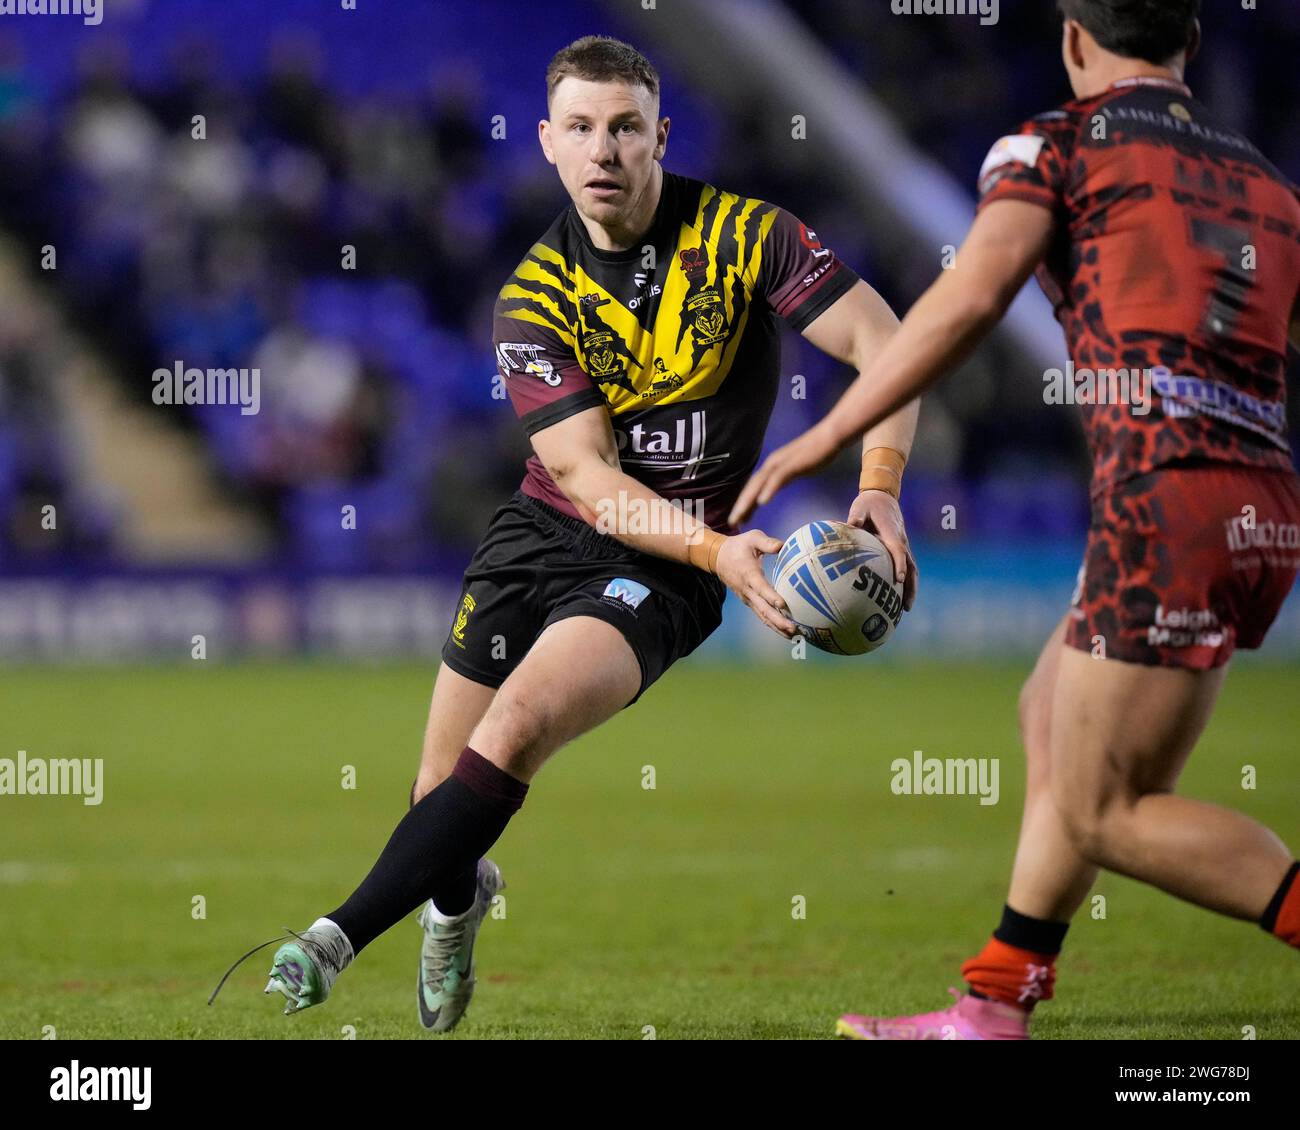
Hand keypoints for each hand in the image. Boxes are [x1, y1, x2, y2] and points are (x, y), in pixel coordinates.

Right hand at [714, 530, 797, 638]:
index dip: (771, 596)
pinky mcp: (750, 602)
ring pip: (763, 616)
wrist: (718, 558)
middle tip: (794, 629)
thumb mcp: (752, 538)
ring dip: (778, 627)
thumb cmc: (739, 546)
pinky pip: (762, 616)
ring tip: (795, 636)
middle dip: (778, 620)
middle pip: (763, 609)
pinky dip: (774, 625)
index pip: (760, 587)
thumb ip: (767, 542)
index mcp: (749, 574)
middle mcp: (747, 590)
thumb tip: (783, 545)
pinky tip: (787, 632)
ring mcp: (748, 598)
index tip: (783, 604)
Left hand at [728, 422, 840, 526]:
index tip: (739, 518)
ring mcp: (781, 463)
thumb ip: (788, 474)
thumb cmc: (818, 451)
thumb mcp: (798, 466)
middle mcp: (773, 464)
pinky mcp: (793, 464)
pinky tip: (762, 502)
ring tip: (739, 517)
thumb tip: (782, 481)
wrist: (831, 435)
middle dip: (741, 506)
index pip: (755, 487)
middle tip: (732, 522)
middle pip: (752, 487)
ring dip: (748, 501)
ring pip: (759, 484)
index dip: (745, 503)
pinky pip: (778, 478)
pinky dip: (768, 490)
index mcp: (774, 466)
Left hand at [847, 490, 916, 610]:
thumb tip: (850, 525)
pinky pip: (905, 567)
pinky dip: (905, 582)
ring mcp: (903, 546)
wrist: (883, 496)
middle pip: (911, 567)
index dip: (900, 565)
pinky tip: (895, 596)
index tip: (899, 580)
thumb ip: (856, 517)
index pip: (898, 551)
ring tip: (904, 609)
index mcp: (892, 533)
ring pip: (911, 569)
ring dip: (910, 588)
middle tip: (906, 606)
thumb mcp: (860, 507)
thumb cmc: (869, 503)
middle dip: (910, 587)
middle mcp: (902, 541)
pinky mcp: (899, 549)